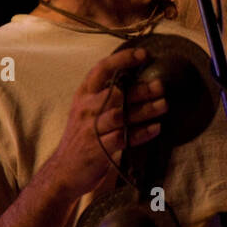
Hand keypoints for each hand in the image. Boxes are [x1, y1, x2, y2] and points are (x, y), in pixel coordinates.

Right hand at [44, 47, 167, 200]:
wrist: (62, 171)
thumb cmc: (81, 139)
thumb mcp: (86, 112)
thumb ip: (105, 97)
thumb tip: (138, 83)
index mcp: (83, 96)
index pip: (102, 69)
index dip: (123, 59)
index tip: (144, 55)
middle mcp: (86, 109)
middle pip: (116, 93)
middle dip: (140, 89)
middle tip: (161, 85)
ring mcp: (91, 130)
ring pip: (121, 115)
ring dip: (145, 110)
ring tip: (164, 105)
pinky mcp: (98, 150)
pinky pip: (123, 138)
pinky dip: (141, 133)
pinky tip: (156, 129)